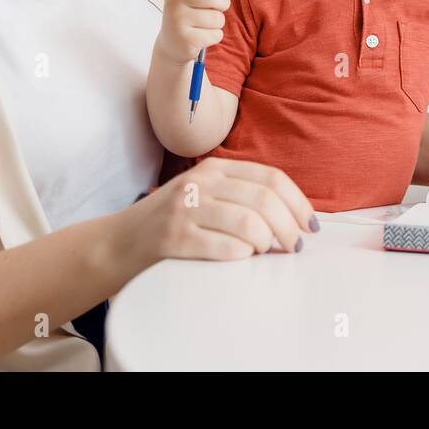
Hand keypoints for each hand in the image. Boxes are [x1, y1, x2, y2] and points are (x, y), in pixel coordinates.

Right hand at [118, 157, 317, 262]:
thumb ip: (240, 194)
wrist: (118, 242)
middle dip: (289, 227)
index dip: (298, 202)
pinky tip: (239, 259)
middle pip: (265, 200)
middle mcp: (200, 183)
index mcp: (214, 169)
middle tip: (294, 247)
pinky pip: (224, 247)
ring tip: (264, 253)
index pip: (271, 178)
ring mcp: (185, 209)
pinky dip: (241, 256)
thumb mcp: (204, 194)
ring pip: (249, 224)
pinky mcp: (173, 239)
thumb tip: (293, 215)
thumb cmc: (171, 222)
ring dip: (266, 243)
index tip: (310, 225)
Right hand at [155, 0, 230, 64]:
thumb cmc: (186, 15)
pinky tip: (202, 37)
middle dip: (222, 3)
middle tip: (218, 7)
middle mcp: (173, 3)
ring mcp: (178, 22)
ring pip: (217, 18)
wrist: (172, 45)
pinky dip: (215, 36)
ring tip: (205, 25)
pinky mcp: (186, 40)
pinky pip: (216, 34)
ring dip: (218, 23)